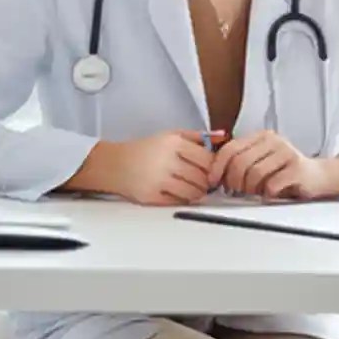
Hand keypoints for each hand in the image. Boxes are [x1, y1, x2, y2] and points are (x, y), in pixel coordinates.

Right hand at [83, 130, 212, 205]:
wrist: (115, 164)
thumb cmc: (145, 150)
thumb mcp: (171, 135)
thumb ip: (198, 136)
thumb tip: (223, 136)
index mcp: (174, 144)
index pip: (207, 159)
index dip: (214, 167)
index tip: (213, 169)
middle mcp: (167, 161)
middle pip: (202, 177)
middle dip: (207, 182)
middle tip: (206, 181)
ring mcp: (159, 180)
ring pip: (193, 192)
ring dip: (198, 193)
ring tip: (193, 187)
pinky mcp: (151, 196)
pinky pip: (178, 202)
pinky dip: (184, 200)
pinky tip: (180, 193)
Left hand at [211, 131, 329, 199]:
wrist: (319, 176)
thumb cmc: (286, 171)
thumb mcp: (262, 160)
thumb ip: (241, 160)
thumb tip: (214, 174)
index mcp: (261, 136)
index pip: (230, 148)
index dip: (217, 167)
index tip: (213, 181)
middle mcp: (274, 140)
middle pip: (240, 162)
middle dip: (233, 181)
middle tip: (236, 191)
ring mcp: (287, 153)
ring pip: (254, 174)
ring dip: (250, 189)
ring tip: (256, 192)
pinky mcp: (297, 169)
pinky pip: (271, 185)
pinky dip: (266, 194)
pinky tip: (271, 193)